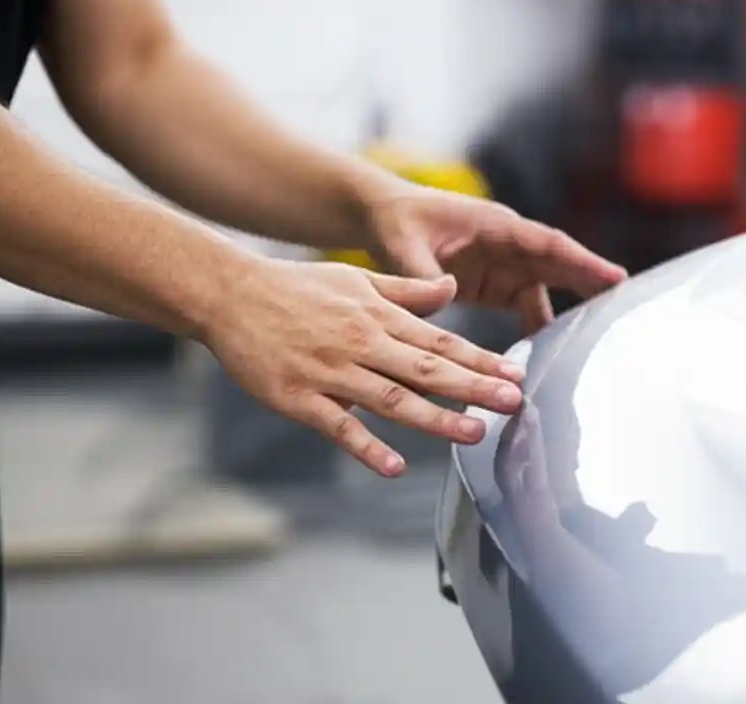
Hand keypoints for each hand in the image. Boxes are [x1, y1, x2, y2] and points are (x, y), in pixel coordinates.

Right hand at [200, 258, 525, 476]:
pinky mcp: (298, 398)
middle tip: (513, 403)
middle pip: (426, 368)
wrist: (229, 294)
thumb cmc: (298, 287)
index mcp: (379, 316)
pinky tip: (394, 467)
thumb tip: (453, 288)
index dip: (480, 359)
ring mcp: (330, 372)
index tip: (515, 374)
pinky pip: (338, 426)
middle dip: (473, 387)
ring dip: (435, 418)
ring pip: (391, 399)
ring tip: (473, 433)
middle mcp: (362, 343)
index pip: (440, 340)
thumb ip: (407, 290)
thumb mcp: (357, 278)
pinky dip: (366, 447)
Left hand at [365, 180, 626, 332]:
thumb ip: (423, 274)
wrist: (381, 218)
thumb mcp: (403, 245)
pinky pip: (526, 307)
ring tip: (594, 342)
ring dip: (567, 313)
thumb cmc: (395, 221)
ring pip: (546, 289)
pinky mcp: (494, 285)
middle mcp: (508, 244)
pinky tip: (547, 355)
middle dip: (591, 283)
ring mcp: (504, 264)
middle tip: (625, 306)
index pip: (547, 244)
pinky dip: (537, 328)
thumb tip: (447, 295)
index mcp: (494, 225)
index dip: (582, 261)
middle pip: (558, 265)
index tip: (615, 277)